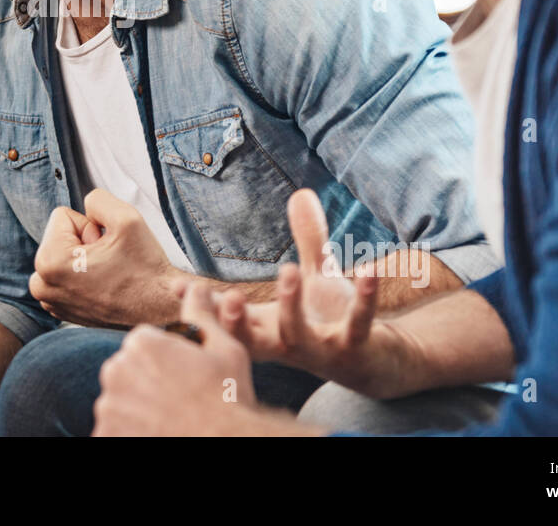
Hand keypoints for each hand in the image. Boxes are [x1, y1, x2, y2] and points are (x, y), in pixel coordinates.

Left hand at [29, 189, 179, 327]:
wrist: (160, 310)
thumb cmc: (145, 269)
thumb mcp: (127, 217)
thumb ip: (98, 199)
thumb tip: (86, 206)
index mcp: (50, 261)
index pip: (62, 216)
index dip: (90, 226)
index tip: (107, 246)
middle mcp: (42, 285)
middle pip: (59, 236)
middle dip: (84, 242)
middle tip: (109, 261)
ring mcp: (50, 301)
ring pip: (63, 255)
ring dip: (83, 259)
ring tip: (107, 274)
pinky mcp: (61, 310)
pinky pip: (65, 275)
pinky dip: (83, 276)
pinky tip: (104, 286)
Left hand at [93, 281, 324, 435]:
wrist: (226, 440)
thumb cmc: (227, 396)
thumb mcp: (222, 347)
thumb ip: (201, 314)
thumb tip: (198, 287)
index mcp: (140, 342)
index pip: (145, 346)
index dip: (168, 362)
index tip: (186, 377)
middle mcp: (116, 370)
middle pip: (129, 372)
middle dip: (148, 383)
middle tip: (179, 400)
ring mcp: (107, 406)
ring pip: (120, 402)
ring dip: (137, 410)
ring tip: (170, 420)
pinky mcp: (104, 435)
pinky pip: (113, 430)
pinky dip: (130, 432)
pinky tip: (158, 433)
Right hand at [202, 188, 399, 396]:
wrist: (376, 363)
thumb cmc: (331, 321)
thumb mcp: (315, 278)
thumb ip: (306, 239)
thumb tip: (301, 193)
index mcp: (268, 329)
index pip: (228, 320)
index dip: (204, 307)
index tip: (181, 286)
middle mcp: (288, 344)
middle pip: (251, 340)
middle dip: (234, 322)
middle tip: (224, 297)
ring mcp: (321, 349)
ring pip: (298, 333)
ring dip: (291, 304)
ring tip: (289, 271)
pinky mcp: (355, 348)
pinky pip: (358, 324)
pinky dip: (364, 298)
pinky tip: (368, 271)